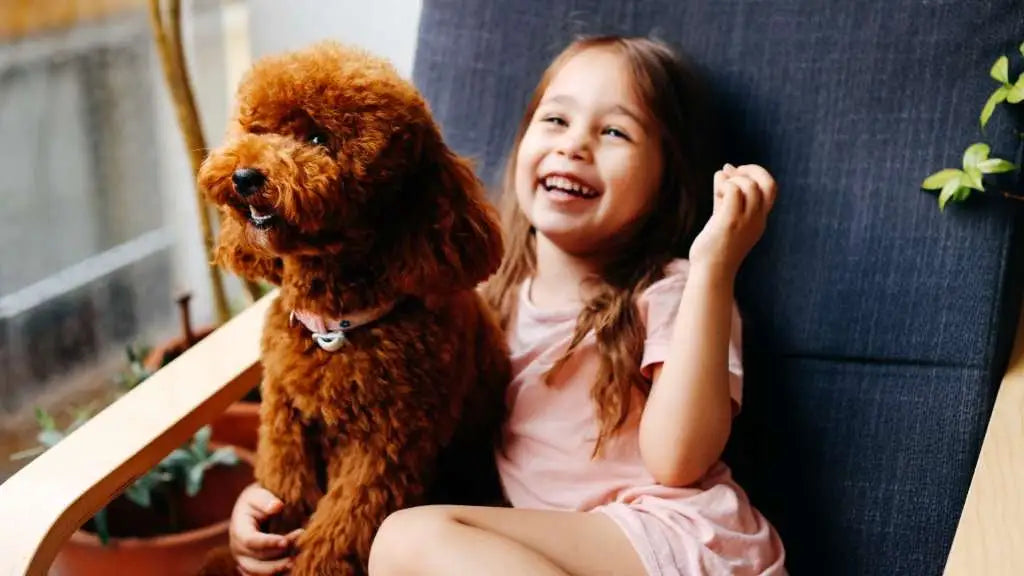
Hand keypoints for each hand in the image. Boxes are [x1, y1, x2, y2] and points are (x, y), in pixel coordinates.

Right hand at [231, 483, 303, 575]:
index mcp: (238, 530)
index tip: (285, 541)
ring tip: (296, 562)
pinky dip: (276, 574)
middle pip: (256, 562)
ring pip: (258, 573)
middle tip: (298, 550)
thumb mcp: (258, 493)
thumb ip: (266, 499)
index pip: (251, 541)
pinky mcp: (253, 567)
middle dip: (278, 557)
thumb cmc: (257, 499)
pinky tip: (292, 569)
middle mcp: (238, 549)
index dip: (268, 543)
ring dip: (278, 570)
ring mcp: (244, 561)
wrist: (253, 509)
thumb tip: (277, 506)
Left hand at [689, 163, 776, 277]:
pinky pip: (733, 191)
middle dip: (750, 170)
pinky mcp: (730, 221)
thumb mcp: (723, 217)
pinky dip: (724, 185)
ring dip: (733, 180)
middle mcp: (757, 219)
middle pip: (767, 183)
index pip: (771, 188)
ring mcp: (745, 221)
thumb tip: (726, 169)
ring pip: (749, 185)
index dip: (756, 174)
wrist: (710, 273)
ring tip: (720, 192)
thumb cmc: (714, 247)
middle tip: (730, 172)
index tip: (736, 172)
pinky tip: (716, 196)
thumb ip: (726, 195)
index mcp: (759, 219)